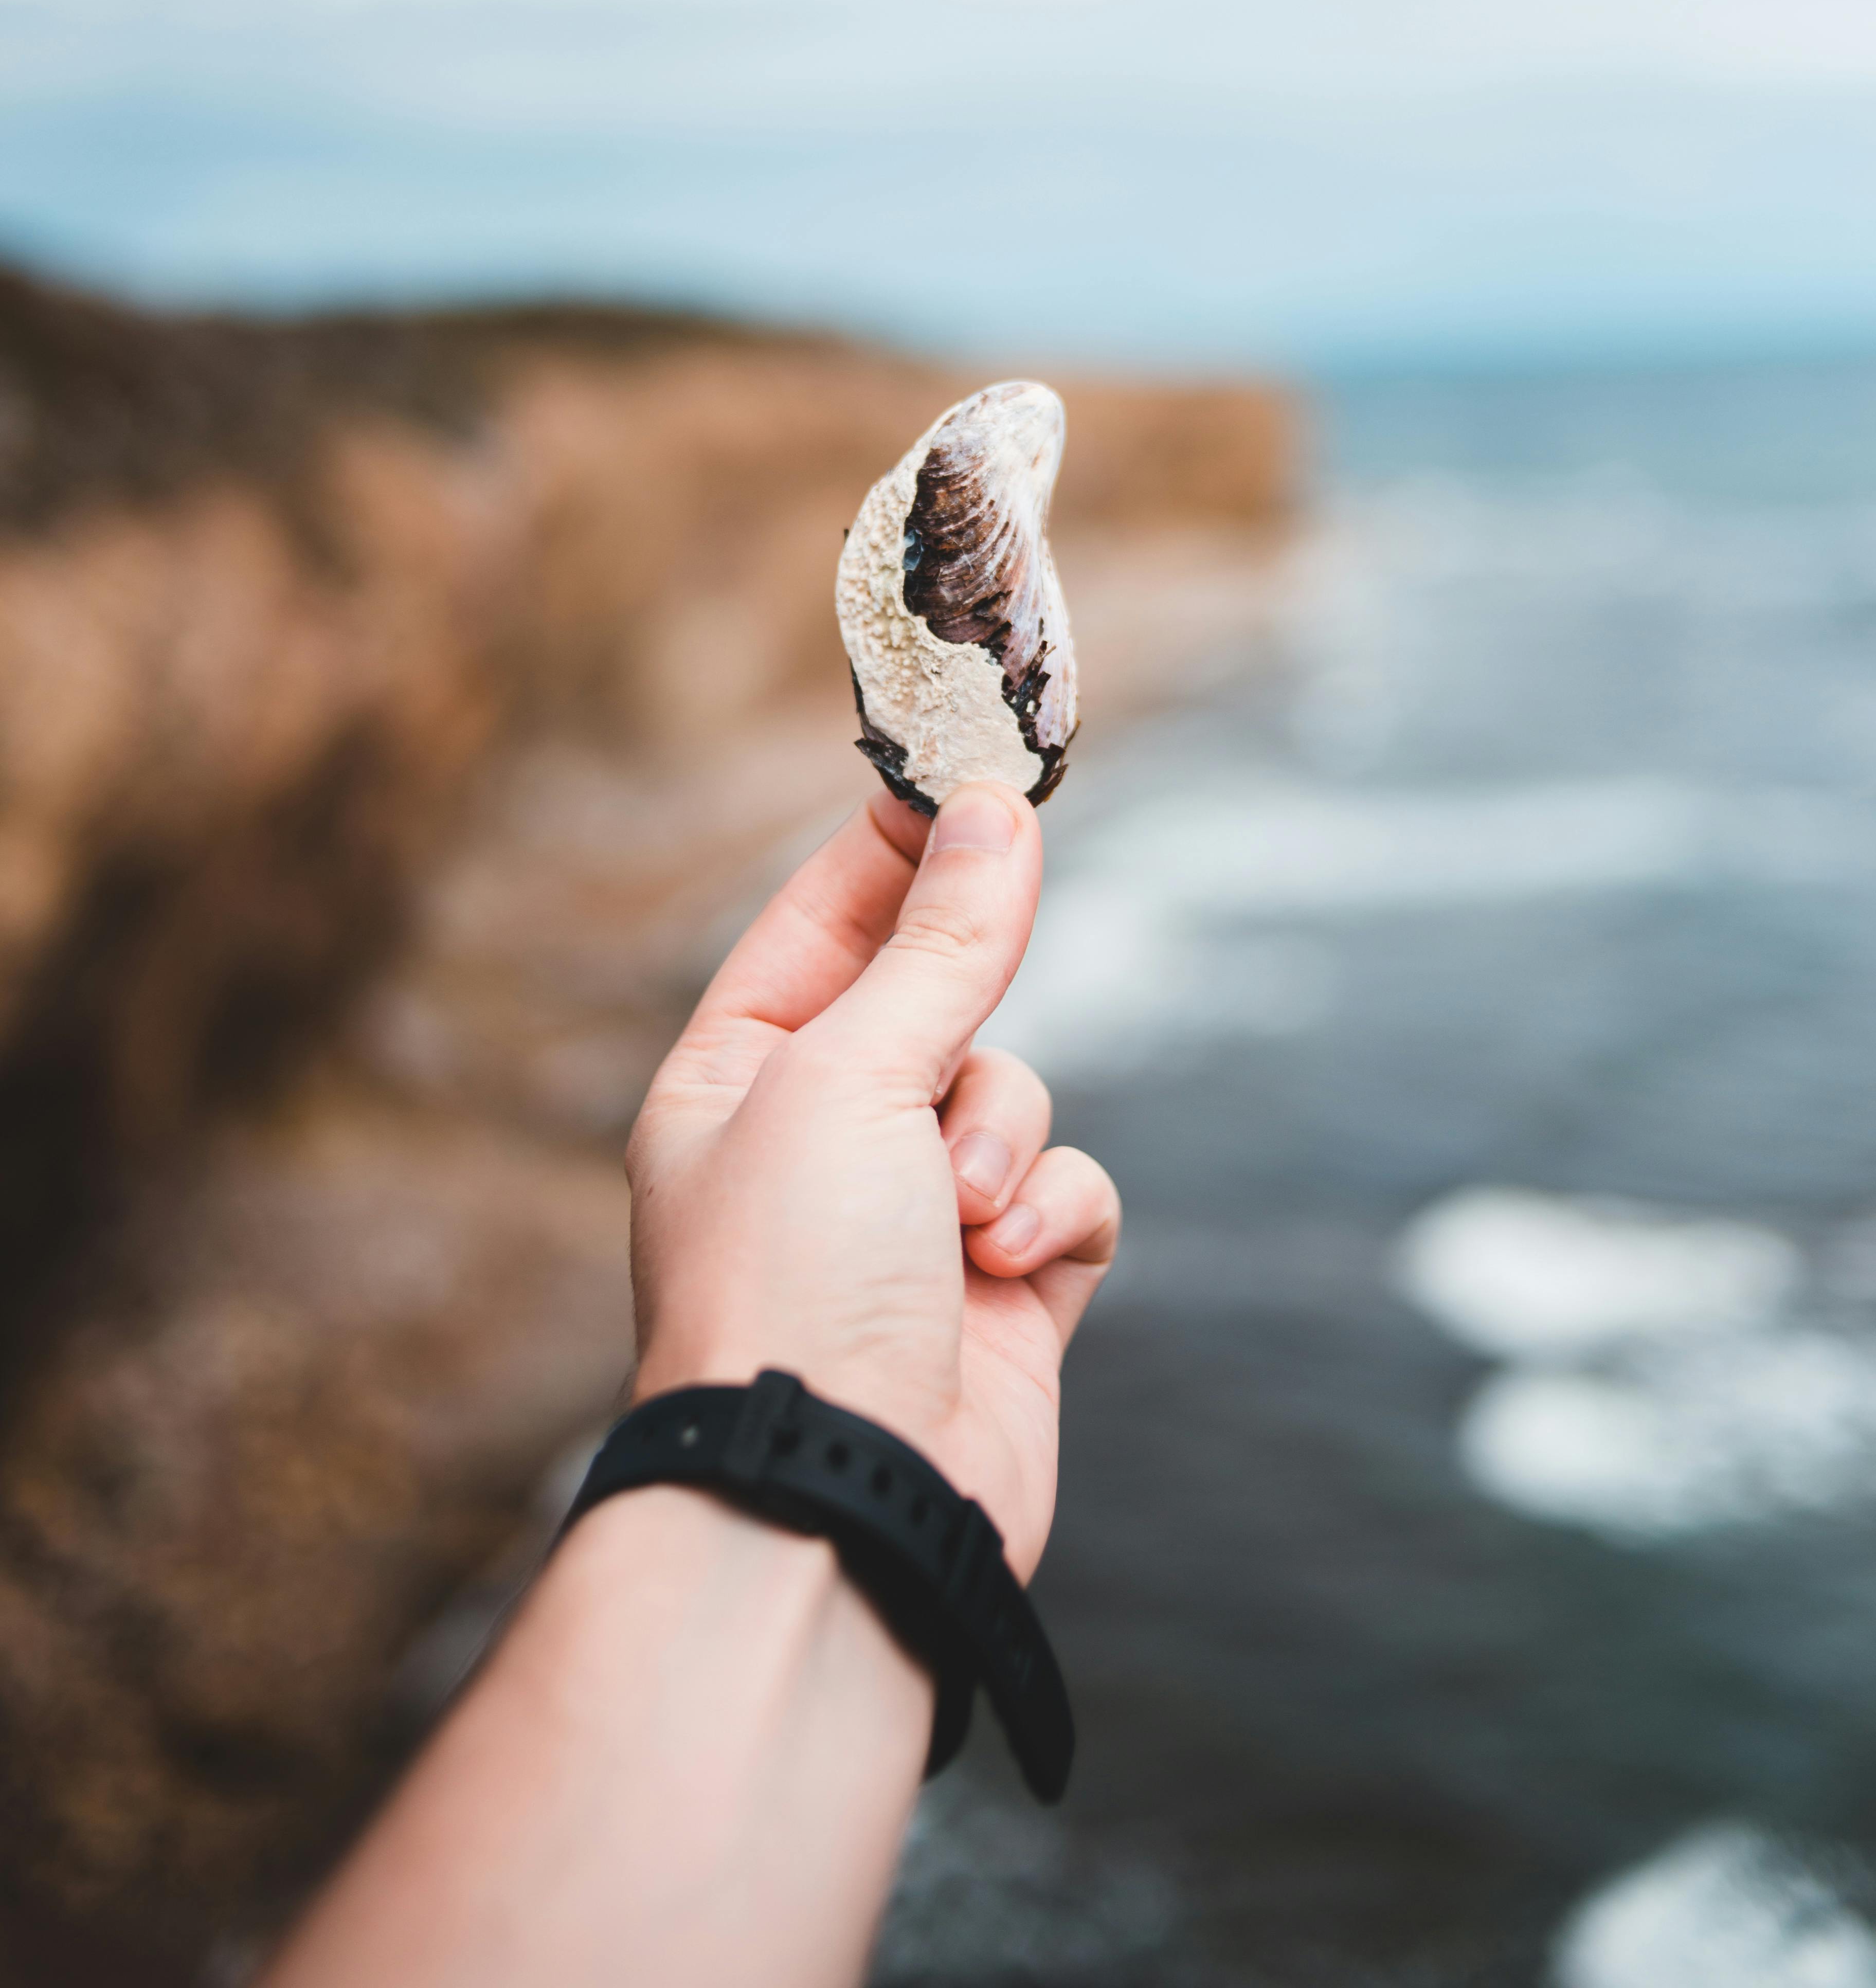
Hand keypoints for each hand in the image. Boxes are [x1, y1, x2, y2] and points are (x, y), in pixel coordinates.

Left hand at [625, 783, 1119, 1578]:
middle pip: (937, 1000)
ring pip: (1014, 1094)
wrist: (843, 1504)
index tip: (970, 777)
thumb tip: (992, 810)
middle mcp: (818, 1141)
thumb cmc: (794, 1284)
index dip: (895, 850)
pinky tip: (1009, 1270)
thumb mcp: (853, 1076)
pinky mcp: (1002, 1294)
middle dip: (967, 1012)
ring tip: (961, 1219)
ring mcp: (913, 1219)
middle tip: (996, 941)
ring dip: (1005, 1140)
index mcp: (734, 1080)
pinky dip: (1051, 1219)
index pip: (821, 921)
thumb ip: (941, 944)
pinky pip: (1067, 1198)